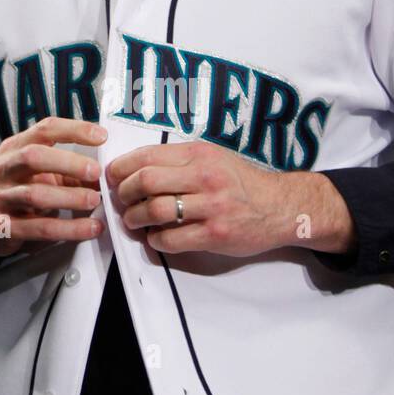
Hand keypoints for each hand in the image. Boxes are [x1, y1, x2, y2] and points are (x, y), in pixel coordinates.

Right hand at [0, 117, 107, 258]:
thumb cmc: (12, 188)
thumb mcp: (33, 170)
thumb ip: (65, 169)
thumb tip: (103, 172)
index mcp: (14, 148)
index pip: (44, 130)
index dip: (73, 130)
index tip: (100, 136)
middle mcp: (4, 169)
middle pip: (34, 157)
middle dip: (68, 163)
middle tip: (95, 172)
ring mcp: (0, 198)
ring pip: (34, 195)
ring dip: (69, 198)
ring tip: (94, 201)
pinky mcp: (2, 228)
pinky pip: (38, 228)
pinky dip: (68, 229)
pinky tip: (88, 228)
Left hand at [105, 139, 355, 257]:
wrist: (280, 207)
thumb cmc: (241, 183)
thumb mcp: (213, 158)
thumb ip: (180, 161)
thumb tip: (135, 169)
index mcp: (200, 154)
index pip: (147, 156)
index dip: (122, 168)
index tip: (113, 177)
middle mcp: (205, 177)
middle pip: (145, 181)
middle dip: (124, 193)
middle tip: (122, 201)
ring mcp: (211, 207)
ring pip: (155, 211)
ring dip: (135, 218)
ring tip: (134, 221)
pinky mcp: (215, 234)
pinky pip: (171, 238)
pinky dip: (156, 240)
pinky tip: (157, 237)